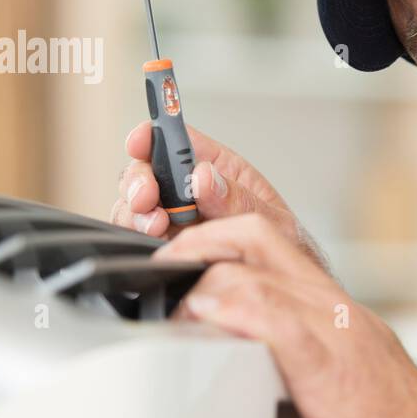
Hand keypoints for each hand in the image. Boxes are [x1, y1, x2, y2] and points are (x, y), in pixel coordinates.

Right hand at [109, 121, 327, 267]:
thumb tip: (205, 177)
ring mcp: (174, 217)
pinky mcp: (165, 243)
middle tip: (148, 198)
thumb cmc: (282, 246)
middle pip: (146, 170)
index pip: (177, 138)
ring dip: (136, 212)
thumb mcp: (271, 220)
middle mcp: (190, 189)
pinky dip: (136, 236)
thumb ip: (238, 198)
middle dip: (139, 181)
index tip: (140, 142)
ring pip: (134, 203)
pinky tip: (156, 241)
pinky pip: (136, 234)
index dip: (153, 134)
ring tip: (156, 226)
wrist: (279, 283)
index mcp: (218, 168)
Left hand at [155, 214, 416, 417]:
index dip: (217, 229)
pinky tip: (204, 320)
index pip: (269, 236)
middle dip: (197, 239)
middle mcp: (328, 303)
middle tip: (163, 265)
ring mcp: (327, 325)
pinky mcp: (322, 359)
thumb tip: (242, 345)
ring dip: (198, 279)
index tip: (183, 249)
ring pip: (252, 268)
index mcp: (329, 302)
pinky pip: (269, 314)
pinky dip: (228, 309)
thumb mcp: (337, 368)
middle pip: (255, 234)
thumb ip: (293, 348)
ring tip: (174, 307)